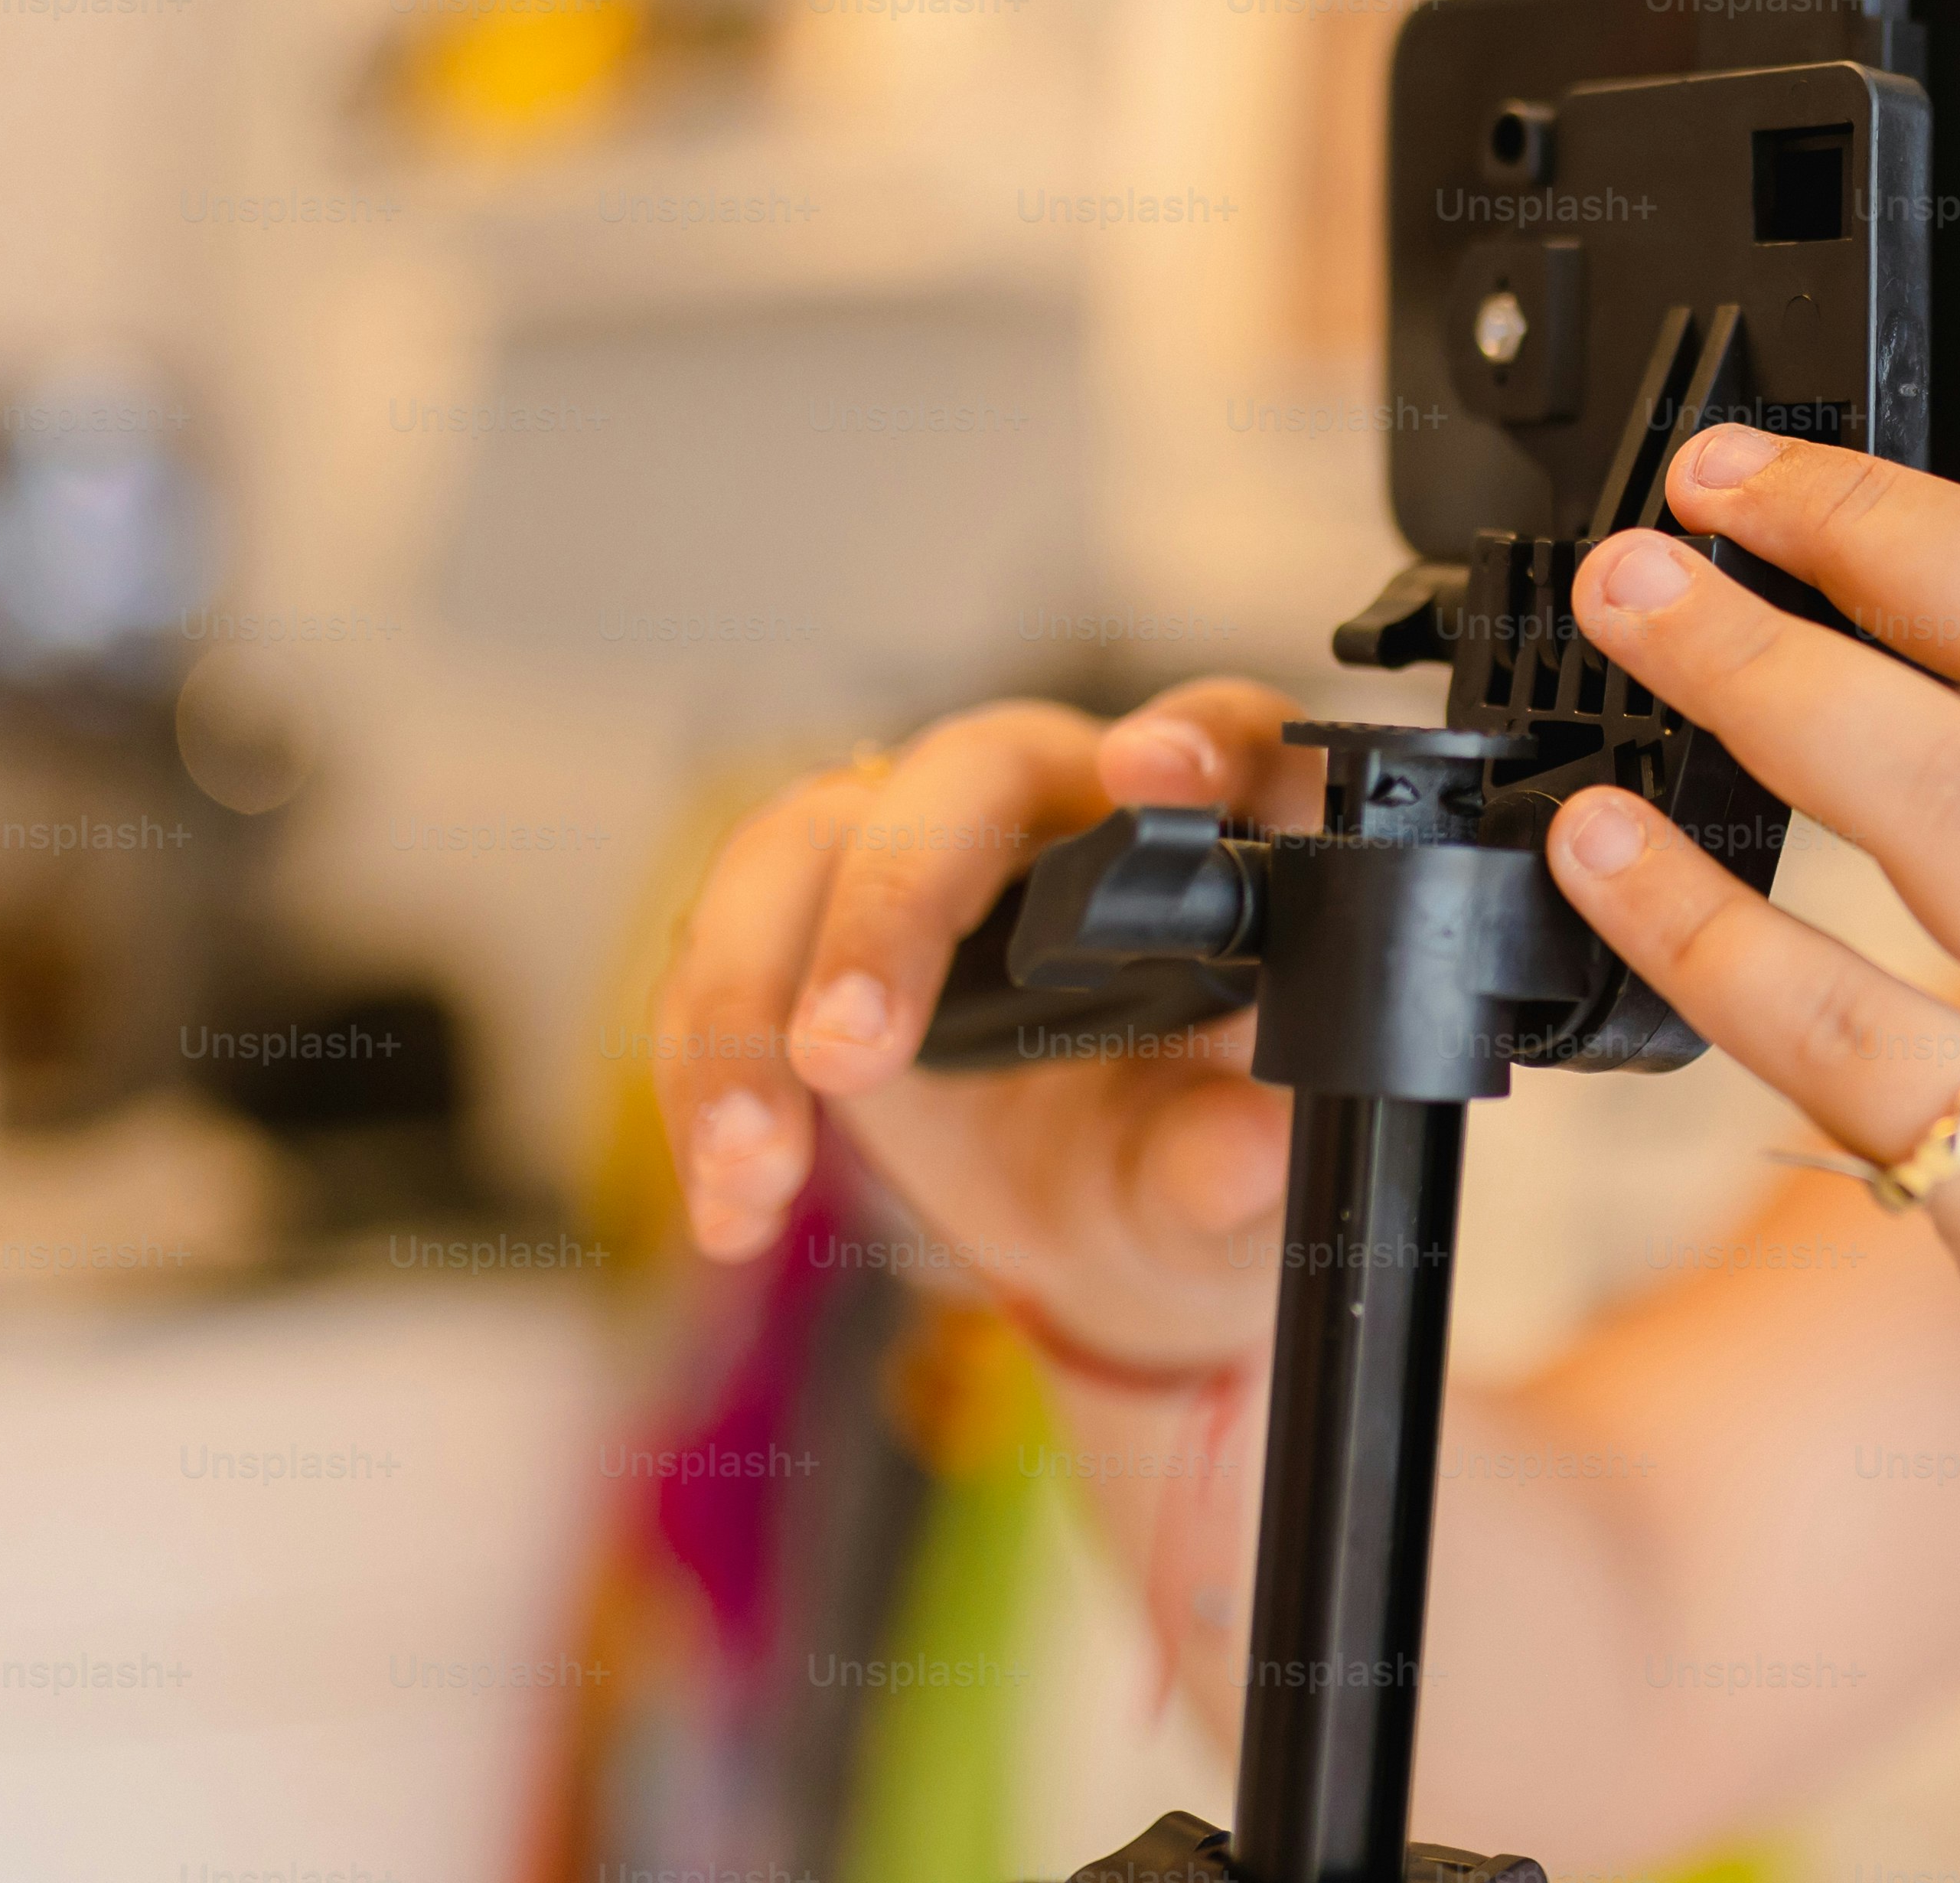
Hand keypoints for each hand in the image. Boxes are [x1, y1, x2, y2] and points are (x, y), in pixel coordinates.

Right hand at [648, 682, 1322, 1371]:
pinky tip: (734, 1206)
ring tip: (755, 1157)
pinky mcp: (824, 917)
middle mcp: (1072, 808)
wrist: (1104, 1224)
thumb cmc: (1191, 1170)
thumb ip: (1238, 1173)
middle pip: (973, 771)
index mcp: (1218, 844)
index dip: (1198, 740)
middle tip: (850, 1049)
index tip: (1155, 775)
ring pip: (811, 839)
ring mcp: (934, 850)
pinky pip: (727, 942)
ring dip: (754, 994)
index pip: (1233, 736)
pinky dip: (705, 1070)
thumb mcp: (1227, 1204)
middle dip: (895, 902)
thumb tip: (1254, 1153)